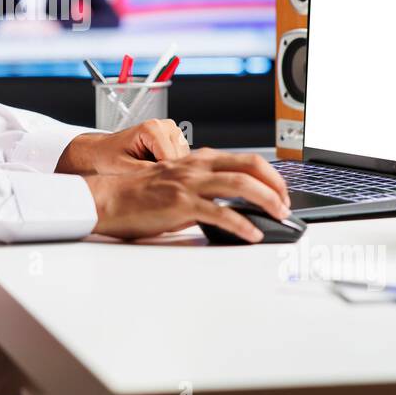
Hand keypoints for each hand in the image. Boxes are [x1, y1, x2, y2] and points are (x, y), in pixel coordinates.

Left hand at [55, 119, 191, 174]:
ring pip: (184, 162)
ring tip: (149, 175)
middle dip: (167, 174)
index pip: (171, 158)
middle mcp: (166, 127)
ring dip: (170, 172)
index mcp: (152, 128)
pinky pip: (182, 161)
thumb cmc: (107, 157)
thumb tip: (166, 183)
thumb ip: (146, 173)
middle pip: (180, 160)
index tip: (153, 187)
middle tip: (148, 182)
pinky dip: (171, 170)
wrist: (101, 151)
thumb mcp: (123, 168)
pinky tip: (155, 172)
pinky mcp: (175, 142)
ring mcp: (173, 133)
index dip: (163, 176)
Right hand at [84, 148, 290, 242]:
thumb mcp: (178, 184)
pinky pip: (220, 214)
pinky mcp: (181, 204)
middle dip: (276, 184)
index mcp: (197, 160)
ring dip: (267, 200)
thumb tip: (231, 208)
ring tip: (278, 215)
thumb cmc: (140, 195)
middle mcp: (196, 167)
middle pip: (249, 166)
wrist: (109, 199)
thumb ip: (204, 190)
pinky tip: (251, 234)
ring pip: (240, 185)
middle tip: (286, 204)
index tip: (281, 191)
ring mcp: (189, 184)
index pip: (245, 159)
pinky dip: (241, 225)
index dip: (270, 174)